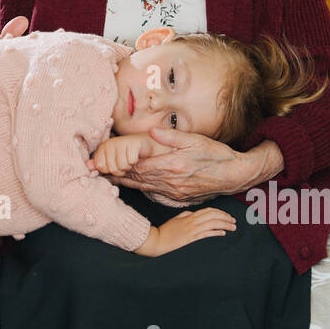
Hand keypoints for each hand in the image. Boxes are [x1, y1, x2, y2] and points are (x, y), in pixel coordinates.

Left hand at [90, 134, 152, 175]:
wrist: (144, 145)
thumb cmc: (126, 154)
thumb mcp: (112, 160)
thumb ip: (100, 164)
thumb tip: (88, 166)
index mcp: (103, 147)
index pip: (100, 166)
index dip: (108, 170)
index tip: (114, 164)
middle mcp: (110, 143)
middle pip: (111, 168)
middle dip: (120, 170)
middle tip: (124, 163)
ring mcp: (122, 142)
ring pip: (122, 166)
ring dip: (128, 167)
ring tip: (129, 160)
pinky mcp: (133, 143)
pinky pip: (131, 161)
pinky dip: (134, 162)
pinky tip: (136, 156)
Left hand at [108, 129, 284, 204]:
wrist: (235, 176)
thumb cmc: (217, 154)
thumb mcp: (197, 140)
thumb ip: (173, 136)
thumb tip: (153, 130)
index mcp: (172, 165)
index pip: (138, 164)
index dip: (118, 162)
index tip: (102, 160)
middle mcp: (170, 181)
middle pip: (136, 177)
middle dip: (114, 173)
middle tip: (95, 170)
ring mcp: (173, 192)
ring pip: (142, 187)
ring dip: (123, 182)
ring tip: (104, 178)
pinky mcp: (177, 198)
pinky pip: (154, 195)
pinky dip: (140, 190)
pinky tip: (130, 186)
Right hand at [134, 208, 235, 256]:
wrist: (156, 241)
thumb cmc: (165, 231)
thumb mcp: (176, 220)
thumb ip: (186, 215)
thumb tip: (195, 214)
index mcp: (189, 215)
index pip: (209, 211)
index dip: (220, 212)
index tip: (227, 216)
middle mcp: (192, 221)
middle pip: (213, 216)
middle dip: (225, 217)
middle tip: (233, 221)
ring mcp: (192, 229)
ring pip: (212, 223)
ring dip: (224, 224)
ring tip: (232, 227)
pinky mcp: (191, 238)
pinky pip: (207, 233)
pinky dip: (216, 232)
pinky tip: (222, 233)